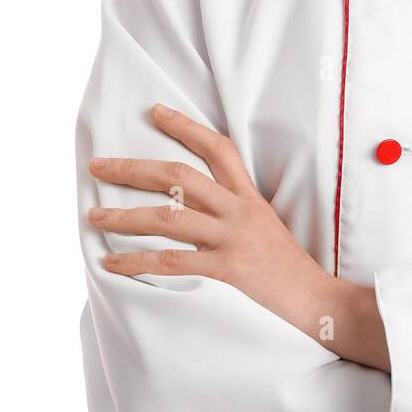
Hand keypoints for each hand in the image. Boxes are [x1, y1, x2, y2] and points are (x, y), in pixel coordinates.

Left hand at [87, 103, 345, 347]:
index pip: (218, 148)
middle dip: (133, 169)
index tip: (155, 111)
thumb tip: (196, 205)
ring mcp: (234, 237)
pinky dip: (137, 262)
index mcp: (249, 197)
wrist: (318, 299)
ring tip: (93, 216)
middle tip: (98, 165)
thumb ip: (235, 211)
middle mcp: (240, 210)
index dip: (186, 127)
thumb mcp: (266, 225)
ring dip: (124, 216)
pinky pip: (173, 262)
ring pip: (169, 217)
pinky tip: (110, 263)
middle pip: (179, 176)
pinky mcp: (229, 268)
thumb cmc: (289, 267)